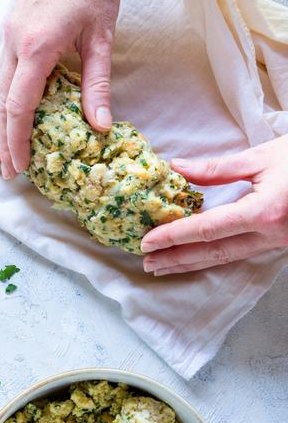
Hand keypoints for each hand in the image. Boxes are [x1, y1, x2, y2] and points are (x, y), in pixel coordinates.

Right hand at [0, 0, 123, 179]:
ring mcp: (8, 37)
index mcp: (35, 48)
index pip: (18, 106)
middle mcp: (13, 44)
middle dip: (1, 141)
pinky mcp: (11, 32)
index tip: (20, 167)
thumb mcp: (101, 38)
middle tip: (6, 172)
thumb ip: (97, 85)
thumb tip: (100, 127)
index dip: (17, 140)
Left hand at [141, 134, 287, 273]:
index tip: (148, 241)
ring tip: (164, 266)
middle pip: (214, 253)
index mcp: (264, 212)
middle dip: (178, 259)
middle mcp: (271, 235)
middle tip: (148, 263)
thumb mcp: (263, 157)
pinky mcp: (280, 243)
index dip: (175, 236)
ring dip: (193, 262)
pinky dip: (214, 256)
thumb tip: (178, 168)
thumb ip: (218, 169)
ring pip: (227, 258)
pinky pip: (241, 254)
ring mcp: (278, 243)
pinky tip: (196, 257)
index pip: (209, 229)